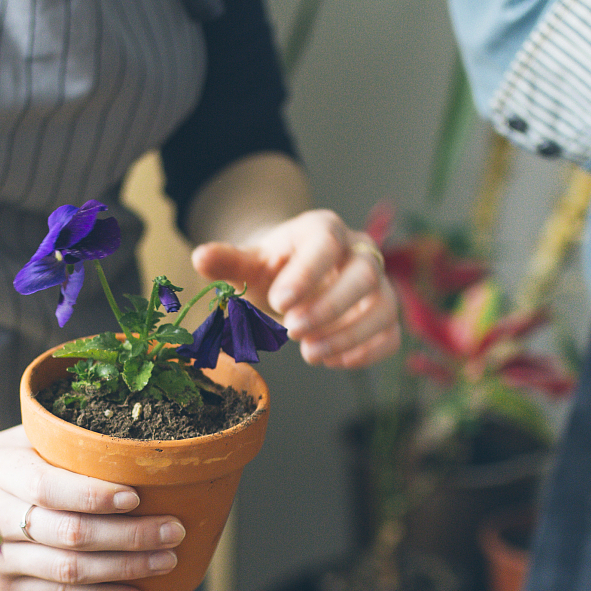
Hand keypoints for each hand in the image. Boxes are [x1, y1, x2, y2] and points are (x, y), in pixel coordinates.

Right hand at [0, 427, 183, 590]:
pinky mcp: (4, 587)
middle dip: (129, 536)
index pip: (49, 488)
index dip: (94, 495)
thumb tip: (124, 428)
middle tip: (175, 529)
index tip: (136, 494)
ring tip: (168, 560)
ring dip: (126, 568)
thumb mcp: (7, 444)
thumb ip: (57, 439)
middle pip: (70, 535)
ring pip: (70, 571)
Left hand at [191, 208, 399, 368]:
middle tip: (291, 331)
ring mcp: (378, 284)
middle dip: (329, 307)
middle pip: (366, 274)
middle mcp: (360, 252)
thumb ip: (228, 261)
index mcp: (324, 229)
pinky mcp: (384, 315)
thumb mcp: (249, 263)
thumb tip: (200, 256)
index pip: (327, 244)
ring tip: (310, 353)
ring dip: (350, 335)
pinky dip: (365, 353)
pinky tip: (330, 361)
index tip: (279, 302)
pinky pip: (390, 334)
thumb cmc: (272, 269)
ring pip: (385, 306)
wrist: (293, 278)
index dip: (307, 274)